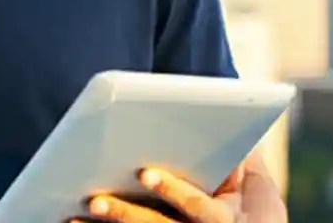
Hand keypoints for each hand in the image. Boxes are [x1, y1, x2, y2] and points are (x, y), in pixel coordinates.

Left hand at [75, 167, 245, 222]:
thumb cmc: (254, 208)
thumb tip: (228, 120)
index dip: (174, 191)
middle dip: (128, 215)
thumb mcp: (256, 185)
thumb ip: (242, 157)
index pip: (200, 209)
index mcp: (225, 221)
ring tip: (76, 218)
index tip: (145, 174)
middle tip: (96, 200)